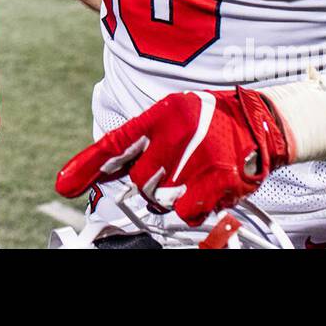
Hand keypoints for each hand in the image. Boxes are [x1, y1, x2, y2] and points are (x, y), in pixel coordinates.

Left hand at [55, 89, 290, 225]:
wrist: (261, 123)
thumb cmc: (212, 122)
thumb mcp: (173, 117)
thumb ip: (141, 142)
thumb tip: (105, 170)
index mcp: (162, 114)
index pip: (116, 143)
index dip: (87, 165)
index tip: (64, 184)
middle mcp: (176, 134)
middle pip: (140, 181)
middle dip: (153, 183)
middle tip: (175, 171)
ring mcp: (197, 157)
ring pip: (162, 198)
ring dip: (174, 196)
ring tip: (194, 176)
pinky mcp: (219, 180)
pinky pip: (187, 211)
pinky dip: (193, 208)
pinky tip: (205, 190)